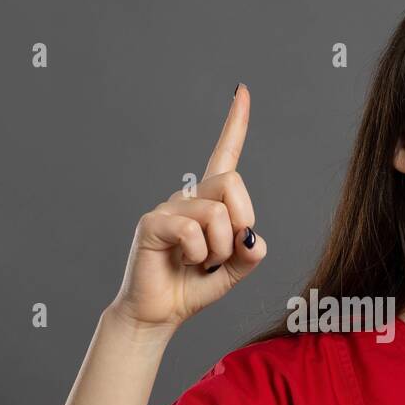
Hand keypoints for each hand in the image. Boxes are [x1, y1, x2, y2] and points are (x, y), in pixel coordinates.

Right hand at [107, 84, 265, 330]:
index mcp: (210, 201)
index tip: (242, 90)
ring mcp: (168, 207)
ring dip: (218, 248)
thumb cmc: (193, 286)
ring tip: (198, 263)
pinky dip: (197, 255)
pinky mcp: (152, 223)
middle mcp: (188, 196)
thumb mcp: (233, 270)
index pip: (225, 155)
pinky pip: (192, 230)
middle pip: (232, 182)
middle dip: (241, 222)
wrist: (159, 313)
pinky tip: (182, 262)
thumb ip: (250, 252)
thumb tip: (252, 237)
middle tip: (222, 253)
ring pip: (216, 213)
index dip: (235, 123)